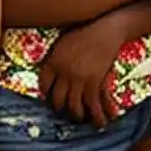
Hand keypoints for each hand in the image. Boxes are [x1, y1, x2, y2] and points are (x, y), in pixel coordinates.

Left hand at [39, 0, 150, 126]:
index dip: (47, 95)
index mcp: (53, 61)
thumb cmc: (86, 31)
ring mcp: (79, 78)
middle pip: (58, 99)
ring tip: (81, 120)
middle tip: (65, 114)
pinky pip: (93, 103)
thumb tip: (55, 70)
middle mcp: (63, 73)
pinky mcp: (95, 81)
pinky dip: (98, 114)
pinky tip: (102, 121)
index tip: (51, 100)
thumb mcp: (64, 42)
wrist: (106, 29)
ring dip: (78, 116)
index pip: (44, 85)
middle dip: (61, 110)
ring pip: (74, 105)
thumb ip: (57, 58)